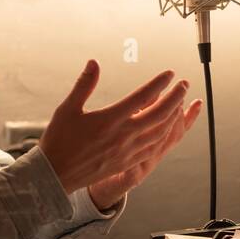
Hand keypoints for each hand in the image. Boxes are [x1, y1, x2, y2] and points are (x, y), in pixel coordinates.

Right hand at [39, 61, 194, 199]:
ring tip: (179, 103)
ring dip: (174, 115)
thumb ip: (84, 84)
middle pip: (160, 114)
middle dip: (176, 97)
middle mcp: (123, 135)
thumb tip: (94, 63)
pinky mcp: (127, 162)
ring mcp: (128, 151)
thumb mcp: (67, 108)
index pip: (143, 96)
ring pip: (161, 132)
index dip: (160, 83)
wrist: (56, 175)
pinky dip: (165, 135)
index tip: (170, 74)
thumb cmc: (59, 141)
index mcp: (110, 119)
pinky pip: (154, 148)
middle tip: (183, 85)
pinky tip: (167, 129)